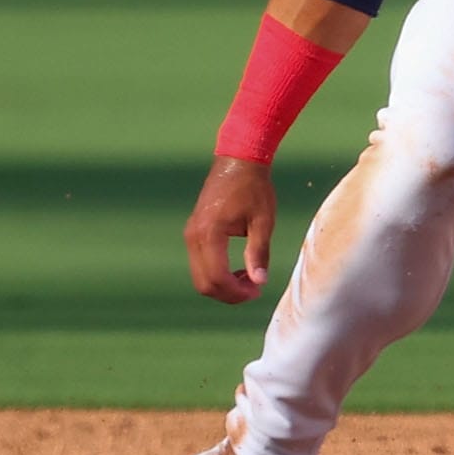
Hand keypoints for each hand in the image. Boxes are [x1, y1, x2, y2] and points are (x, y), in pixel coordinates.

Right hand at [184, 155, 278, 302]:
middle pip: (203, 283)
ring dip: (223, 285)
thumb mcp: (262, 221)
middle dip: (228, 294)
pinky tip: (238, 270)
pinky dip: (216, 273)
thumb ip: (258, 252)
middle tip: (254, 290)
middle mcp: (194, 236)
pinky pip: (200, 263)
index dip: (236, 292)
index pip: (217, 277)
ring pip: (200, 276)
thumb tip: (259, 281)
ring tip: (249, 281)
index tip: (258, 292)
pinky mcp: (193, 232)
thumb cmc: (254, 188)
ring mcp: (190, 234)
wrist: (238, 160)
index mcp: (210, 234)